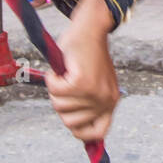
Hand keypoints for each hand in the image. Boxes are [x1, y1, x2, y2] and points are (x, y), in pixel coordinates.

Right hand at [47, 0, 118, 143]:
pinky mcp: (82, 82)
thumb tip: (77, 130)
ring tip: (67, 74)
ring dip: (56, 90)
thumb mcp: (94, 84)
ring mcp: (94, 92)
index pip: (98, 132)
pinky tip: (62, 68)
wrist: (91, 29)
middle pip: (69, 122)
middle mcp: (105, 100)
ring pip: (59, 106)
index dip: (81, 132)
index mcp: (111, 101)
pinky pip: (55, 90)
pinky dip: (52, 78)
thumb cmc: (88, 56)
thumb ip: (88, 106)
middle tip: (67, 85)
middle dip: (62, 104)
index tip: (71, 122)